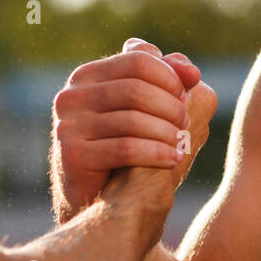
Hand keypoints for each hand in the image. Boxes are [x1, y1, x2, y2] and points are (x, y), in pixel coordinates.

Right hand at [51, 39, 202, 222]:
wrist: (97, 199)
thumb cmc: (127, 146)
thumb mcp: (145, 108)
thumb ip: (168, 80)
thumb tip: (192, 70)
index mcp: (88, 75)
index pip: (138, 60)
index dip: (170, 77)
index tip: (186, 98)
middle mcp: (72, 95)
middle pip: (136, 89)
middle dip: (170, 107)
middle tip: (186, 124)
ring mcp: (68, 125)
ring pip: (132, 119)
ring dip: (167, 132)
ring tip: (182, 143)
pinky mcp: (72, 154)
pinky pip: (125, 148)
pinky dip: (156, 153)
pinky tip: (172, 160)